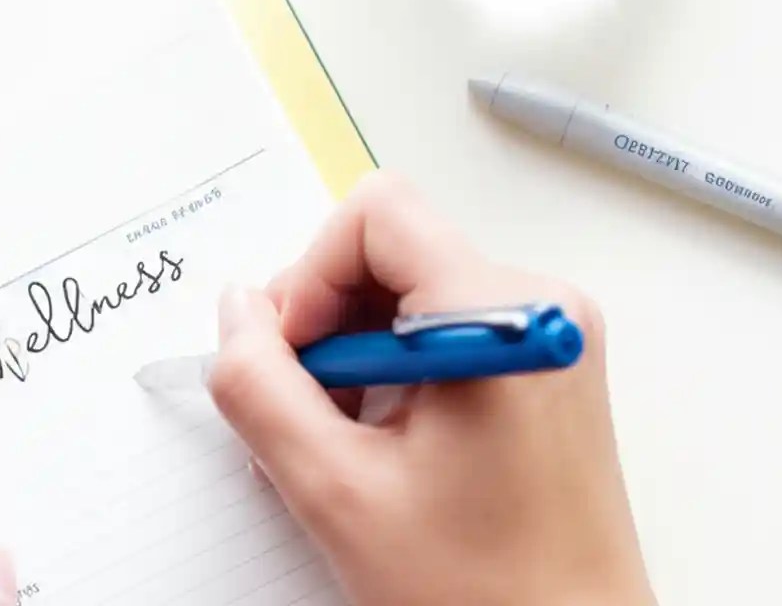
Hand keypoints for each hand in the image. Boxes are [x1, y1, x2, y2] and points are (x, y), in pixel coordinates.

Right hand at [208, 172, 655, 605]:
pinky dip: (387, 373)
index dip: (310, 275)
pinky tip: (379, 443)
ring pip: (405, 292)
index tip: (294, 358)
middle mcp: (540, 303)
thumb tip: (236, 312)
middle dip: (324, 324)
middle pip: (389, 250)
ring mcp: (545, 333)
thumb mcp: (336, 489)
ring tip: (344, 444)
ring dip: (351, 356)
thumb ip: (261, 387)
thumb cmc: (483, 592)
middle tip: (307, 414)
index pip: (377, 214)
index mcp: (503, 315)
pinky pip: (437, 328)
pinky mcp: (538, 364)